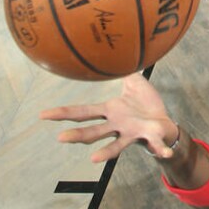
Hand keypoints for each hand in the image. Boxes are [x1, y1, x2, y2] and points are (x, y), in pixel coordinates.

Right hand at [40, 73, 177, 162]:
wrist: (163, 122)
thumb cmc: (146, 104)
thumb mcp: (134, 82)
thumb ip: (124, 69)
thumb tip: (115, 49)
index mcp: (110, 112)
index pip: (82, 112)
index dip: (63, 114)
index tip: (43, 115)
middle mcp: (117, 126)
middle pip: (93, 132)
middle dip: (77, 135)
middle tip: (61, 138)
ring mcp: (132, 133)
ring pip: (116, 145)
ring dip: (106, 152)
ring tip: (93, 159)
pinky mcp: (150, 136)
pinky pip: (155, 144)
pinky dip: (160, 149)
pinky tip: (165, 154)